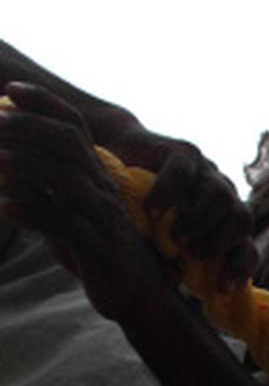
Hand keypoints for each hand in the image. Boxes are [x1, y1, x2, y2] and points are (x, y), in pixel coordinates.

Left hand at [0, 82, 168, 321]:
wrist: (138, 295)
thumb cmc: (97, 250)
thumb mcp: (67, 212)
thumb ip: (41, 188)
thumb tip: (4, 163)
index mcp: (96, 174)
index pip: (73, 125)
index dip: (43, 103)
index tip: (10, 90)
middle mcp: (102, 188)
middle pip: (68, 142)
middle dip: (28, 127)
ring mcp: (103, 218)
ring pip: (66, 180)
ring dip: (26, 167)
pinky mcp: (99, 249)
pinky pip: (66, 225)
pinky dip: (34, 213)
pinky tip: (7, 208)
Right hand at [114, 125, 257, 291]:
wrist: (121, 158)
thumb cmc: (142, 213)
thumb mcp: (161, 241)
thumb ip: (171, 261)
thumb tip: (175, 282)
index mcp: (225, 226)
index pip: (247, 250)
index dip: (240, 269)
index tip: (222, 288)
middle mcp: (223, 198)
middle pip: (243, 220)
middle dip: (221, 243)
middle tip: (195, 256)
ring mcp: (207, 173)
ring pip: (221, 196)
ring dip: (200, 221)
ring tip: (177, 238)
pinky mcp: (183, 152)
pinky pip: (182, 172)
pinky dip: (167, 193)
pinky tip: (151, 210)